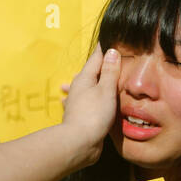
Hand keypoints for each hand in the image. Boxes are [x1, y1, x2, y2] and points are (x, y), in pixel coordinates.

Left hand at [60, 43, 120, 163]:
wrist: (78, 143)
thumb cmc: (93, 114)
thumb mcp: (106, 90)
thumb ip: (110, 72)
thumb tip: (112, 51)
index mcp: (85, 78)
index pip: (97, 57)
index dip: (106, 48)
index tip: (112, 38)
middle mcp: (78, 88)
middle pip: (91, 72)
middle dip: (101, 65)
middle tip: (110, 57)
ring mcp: (77, 102)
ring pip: (87, 87)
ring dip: (92, 81)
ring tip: (91, 75)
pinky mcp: (79, 115)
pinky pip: (84, 101)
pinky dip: (85, 98)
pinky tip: (68, 99)